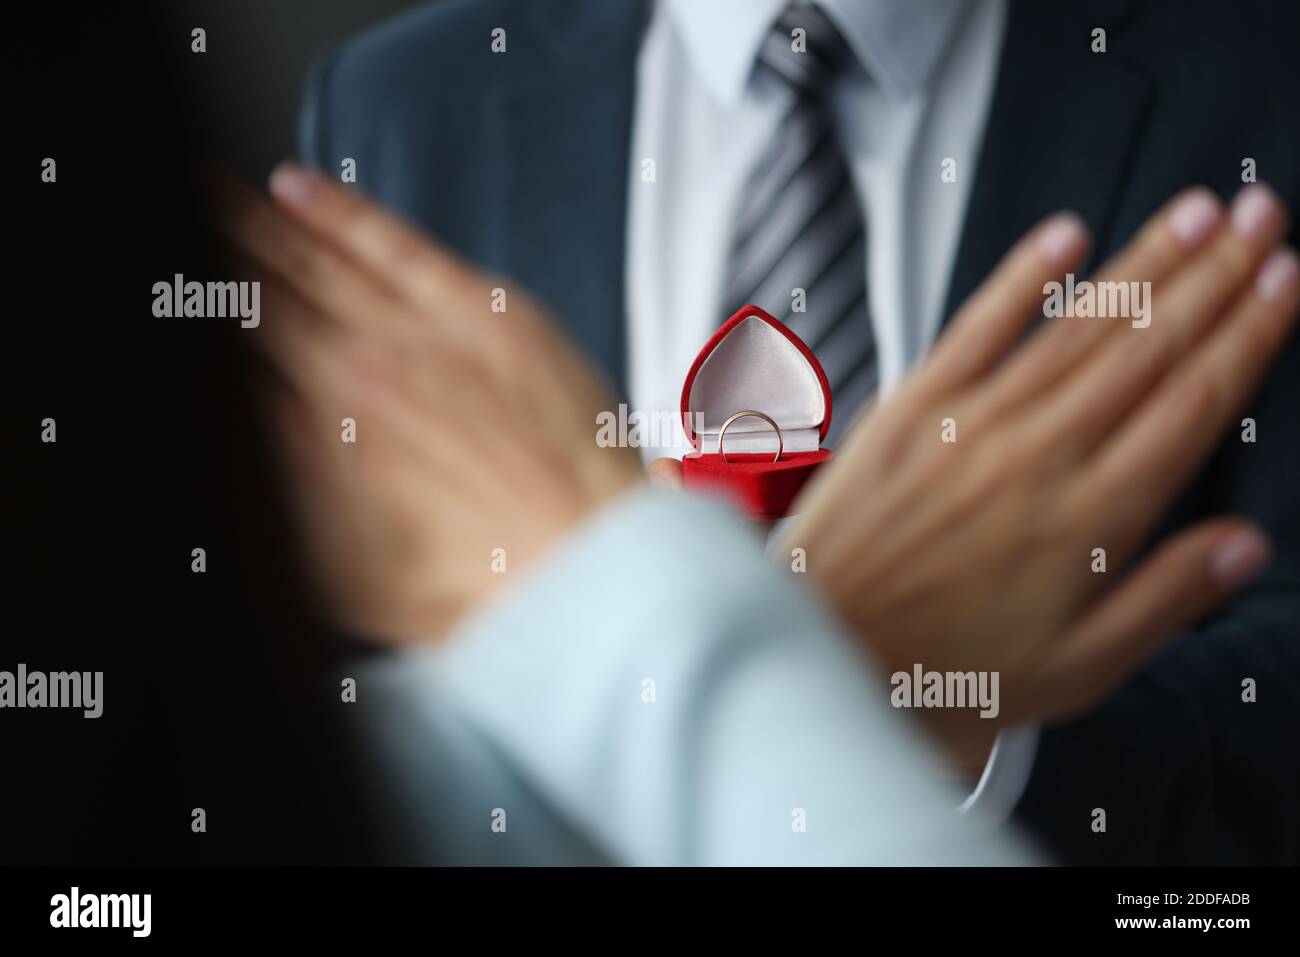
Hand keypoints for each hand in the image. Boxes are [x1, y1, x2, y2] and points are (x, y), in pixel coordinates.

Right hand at [211, 163, 641, 642]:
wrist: (592, 565)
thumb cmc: (483, 583)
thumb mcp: (348, 571)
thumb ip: (286, 488)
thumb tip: (250, 417)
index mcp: (326, 428)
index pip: (241, 344)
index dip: (202, 306)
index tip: (177, 286)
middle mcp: (364, 365)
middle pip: (266, 292)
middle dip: (218, 251)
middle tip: (180, 212)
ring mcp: (426, 330)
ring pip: (319, 259)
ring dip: (257, 222)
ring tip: (211, 191)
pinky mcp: (488, 310)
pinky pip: (397, 242)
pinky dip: (344, 212)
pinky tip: (300, 188)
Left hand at [780, 185, 1297, 770]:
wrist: (828, 652)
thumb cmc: (948, 670)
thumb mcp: (1076, 669)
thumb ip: (1166, 600)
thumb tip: (1244, 542)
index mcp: (1092, 517)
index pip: (1192, 404)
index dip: (1247, 336)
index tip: (1283, 282)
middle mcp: (1041, 454)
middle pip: (1148, 348)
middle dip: (1215, 276)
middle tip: (1262, 217)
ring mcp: (973, 423)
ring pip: (1078, 327)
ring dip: (1143, 263)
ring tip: (1199, 211)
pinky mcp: (912, 408)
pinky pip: (976, 327)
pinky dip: (1021, 278)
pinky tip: (1064, 236)